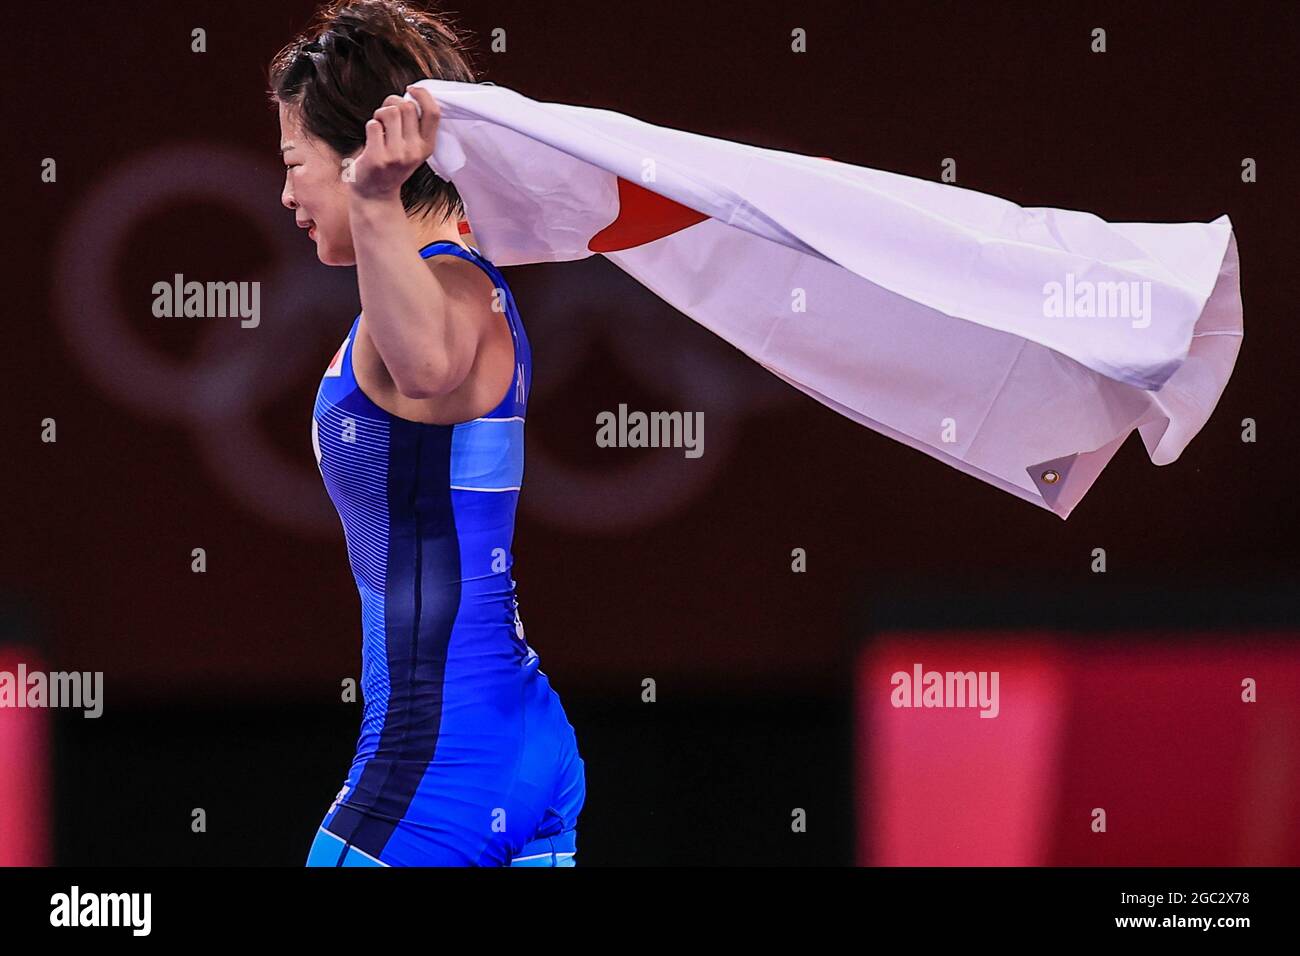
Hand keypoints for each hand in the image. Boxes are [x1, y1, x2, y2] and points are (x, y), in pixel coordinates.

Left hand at [347, 86, 441, 202]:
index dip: (423, 95)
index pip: (433, 113)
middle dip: (392, 103)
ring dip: (380, 113)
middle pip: (406, 106)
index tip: (411, 89)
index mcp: (427, 146)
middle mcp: (415, 151)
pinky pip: (373, 125)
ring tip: (379, 126)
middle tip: (386, 115)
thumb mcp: (412, 148)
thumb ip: (414, 126)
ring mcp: (397, 155)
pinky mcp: (378, 157)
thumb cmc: (391, 164)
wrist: (375, 194)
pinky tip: (372, 139)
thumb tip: (409, 95)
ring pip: (389, 112)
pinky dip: (370, 126)